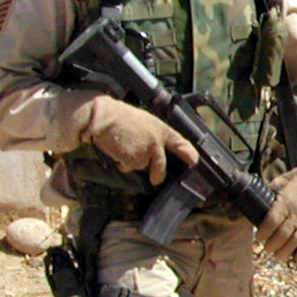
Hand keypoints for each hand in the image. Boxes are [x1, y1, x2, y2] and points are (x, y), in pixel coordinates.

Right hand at [81, 96, 197, 185]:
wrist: (103, 117)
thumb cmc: (121, 117)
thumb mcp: (145, 121)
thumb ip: (154, 135)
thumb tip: (156, 148)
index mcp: (161, 130)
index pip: (180, 143)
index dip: (188, 153)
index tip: (193, 161)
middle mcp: (156, 142)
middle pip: (161, 166)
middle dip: (157, 175)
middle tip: (155, 180)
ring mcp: (145, 152)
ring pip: (140, 166)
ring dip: (132, 161)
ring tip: (124, 145)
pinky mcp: (132, 160)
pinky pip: (127, 167)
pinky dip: (121, 163)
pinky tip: (117, 149)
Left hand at [256, 155, 296, 264]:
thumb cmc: (296, 180)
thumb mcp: (279, 183)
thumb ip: (267, 194)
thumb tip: (251, 203)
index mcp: (285, 202)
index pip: (271, 222)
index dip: (263, 234)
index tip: (258, 239)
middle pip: (282, 235)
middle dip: (271, 246)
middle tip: (267, 248)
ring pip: (296, 241)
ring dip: (285, 252)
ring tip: (277, 256)